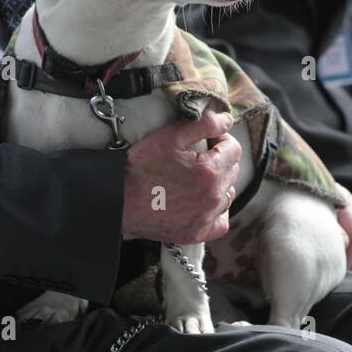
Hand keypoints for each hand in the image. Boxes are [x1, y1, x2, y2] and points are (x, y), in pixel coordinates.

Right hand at [123, 109, 240, 244]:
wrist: (117, 199)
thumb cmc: (140, 165)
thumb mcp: (170, 136)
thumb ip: (204, 124)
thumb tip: (227, 118)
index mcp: (210, 171)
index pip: (233, 149)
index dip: (221, 138)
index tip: (206, 138)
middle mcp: (213, 197)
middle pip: (232, 170)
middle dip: (219, 158)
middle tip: (197, 155)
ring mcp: (206, 218)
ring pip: (228, 194)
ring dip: (218, 183)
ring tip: (195, 177)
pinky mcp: (196, 233)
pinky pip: (221, 221)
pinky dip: (217, 210)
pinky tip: (202, 201)